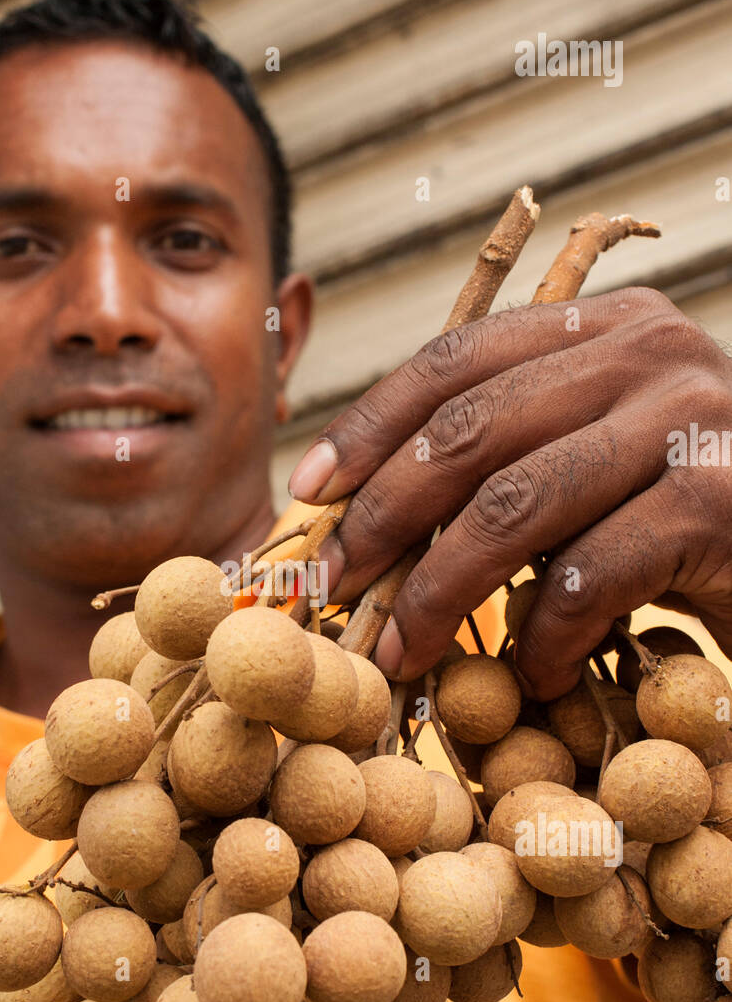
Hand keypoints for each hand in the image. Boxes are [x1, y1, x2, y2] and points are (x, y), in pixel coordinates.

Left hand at [288, 287, 731, 699]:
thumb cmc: (693, 522)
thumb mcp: (598, 461)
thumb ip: (511, 456)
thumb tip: (362, 507)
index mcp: (607, 328)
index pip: (457, 359)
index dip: (369, 425)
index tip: (310, 490)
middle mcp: (652, 354)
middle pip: (470, 431)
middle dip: (384, 517)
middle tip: (336, 586)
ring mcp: (691, 422)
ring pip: (516, 504)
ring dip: (441, 592)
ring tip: (405, 651)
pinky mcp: (720, 506)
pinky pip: (588, 575)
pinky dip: (543, 636)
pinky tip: (530, 673)